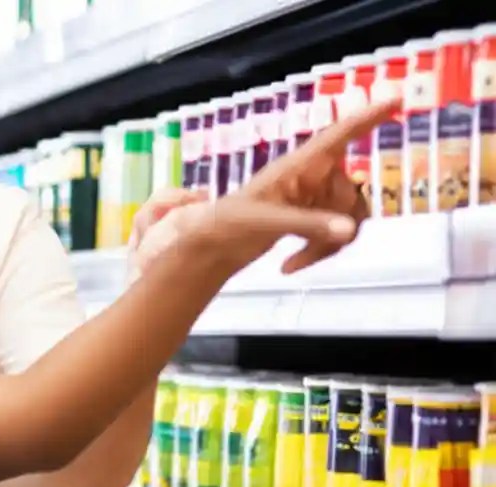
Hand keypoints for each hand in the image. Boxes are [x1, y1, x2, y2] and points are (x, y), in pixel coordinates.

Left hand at [141, 98, 397, 279]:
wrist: (210, 248)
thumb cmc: (227, 222)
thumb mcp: (265, 221)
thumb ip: (307, 225)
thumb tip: (348, 232)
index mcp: (298, 165)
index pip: (338, 136)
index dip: (368, 117)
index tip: (397, 97)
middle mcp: (310, 177)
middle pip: (352, 195)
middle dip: (339, 225)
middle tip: (313, 250)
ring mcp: (312, 199)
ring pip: (348, 219)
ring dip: (328, 246)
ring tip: (293, 263)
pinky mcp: (308, 219)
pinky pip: (334, 234)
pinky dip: (318, 253)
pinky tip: (289, 267)